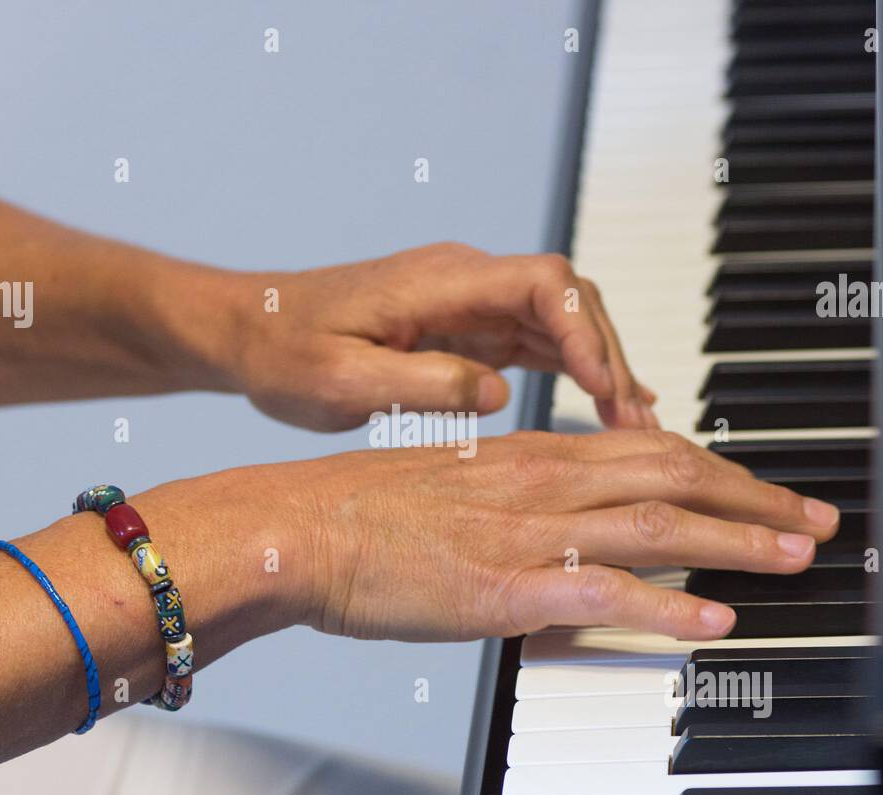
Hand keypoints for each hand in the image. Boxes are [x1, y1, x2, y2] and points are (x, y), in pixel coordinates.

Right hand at [184, 430, 839, 642]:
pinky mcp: (507, 586)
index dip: (720, 470)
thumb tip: (562, 530)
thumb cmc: (366, 510)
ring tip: (796, 557)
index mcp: (533, 456)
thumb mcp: (457, 488)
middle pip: (675, 475)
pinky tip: (712, 619)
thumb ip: (520, 501)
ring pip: (659, 524)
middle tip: (814, 519)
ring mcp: (529, 532)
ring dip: (738, 540)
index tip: (762, 488)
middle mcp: (544, 481)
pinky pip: (605, 592)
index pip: (651, 449)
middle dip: (756, 498)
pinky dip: (667, 606)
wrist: (302, 524)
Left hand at [227, 242, 657, 431]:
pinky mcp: (463, 327)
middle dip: (609, 354)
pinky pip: (536, 341)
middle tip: (635, 423)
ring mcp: (467, 302)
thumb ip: (421, 384)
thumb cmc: (282, 351)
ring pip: (561, 321)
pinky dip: (572, 372)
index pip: (544, 283)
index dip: (586, 332)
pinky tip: (599, 410)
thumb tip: (498, 394)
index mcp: (440, 280)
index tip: (607, 389)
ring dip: (599, 366)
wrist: (248, 331)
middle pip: (568, 299)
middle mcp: (464, 281)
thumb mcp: (340, 380)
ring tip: (634, 425)